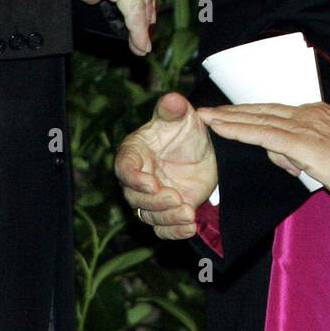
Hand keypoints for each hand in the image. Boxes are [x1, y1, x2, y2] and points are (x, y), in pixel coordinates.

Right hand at [115, 92, 217, 239]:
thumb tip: (172, 99)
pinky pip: (163, 229)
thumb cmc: (185, 129)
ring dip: (167, 218)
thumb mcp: (182, 116)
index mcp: (133, 153)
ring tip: (188, 213)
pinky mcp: (166, 212)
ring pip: (149, 216)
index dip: (135, 179)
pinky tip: (191, 226)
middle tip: (175, 197)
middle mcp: (138, 178)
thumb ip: (173, 109)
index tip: (151, 183)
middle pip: (134, 198)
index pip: (125, 169)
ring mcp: (152, 198)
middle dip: (154, 201)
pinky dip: (175, 231)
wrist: (204, 151)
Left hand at [198, 102, 329, 204]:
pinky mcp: (299, 141)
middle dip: (232, 110)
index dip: (249, 112)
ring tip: (206, 117)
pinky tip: (221, 128)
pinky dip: (239, 129)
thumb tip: (282, 158)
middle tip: (207, 110)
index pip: (274, 113)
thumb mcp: (326, 158)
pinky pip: (262, 133)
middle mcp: (306, 114)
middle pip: (261, 110)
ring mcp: (302, 125)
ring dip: (228, 118)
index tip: (229, 112)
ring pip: (257, 118)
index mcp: (314, 116)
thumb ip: (302, 155)